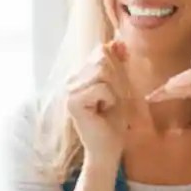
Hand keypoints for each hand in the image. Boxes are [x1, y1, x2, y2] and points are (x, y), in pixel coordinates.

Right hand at [66, 41, 134, 161]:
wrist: (108, 149)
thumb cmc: (114, 120)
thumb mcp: (120, 86)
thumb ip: (118, 63)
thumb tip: (118, 41)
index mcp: (79, 74)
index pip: (101, 51)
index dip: (117, 64)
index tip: (117, 88)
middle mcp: (70, 80)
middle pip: (103, 59)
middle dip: (117, 80)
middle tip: (113, 102)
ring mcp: (69, 90)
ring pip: (103, 72)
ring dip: (115, 91)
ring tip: (108, 106)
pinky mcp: (73, 102)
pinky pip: (102, 87)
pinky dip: (110, 100)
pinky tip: (103, 112)